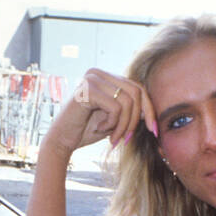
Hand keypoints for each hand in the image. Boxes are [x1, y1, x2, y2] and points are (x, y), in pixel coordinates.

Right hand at [42, 68, 157, 159]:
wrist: (61, 141)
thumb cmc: (86, 131)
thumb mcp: (114, 119)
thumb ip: (129, 111)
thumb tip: (152, 111)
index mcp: (105, 77)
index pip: (137, 88)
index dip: (149, 109)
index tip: (153, 130)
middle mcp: (98, 73)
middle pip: (136, 93)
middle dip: (136, 120)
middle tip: (126, 139)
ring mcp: (92, 79)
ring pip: (128, 102)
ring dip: (123, 126)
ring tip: (113, 137)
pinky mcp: (88, 90)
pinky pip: (116, 108)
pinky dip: (112, 124)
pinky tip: (100, 129)